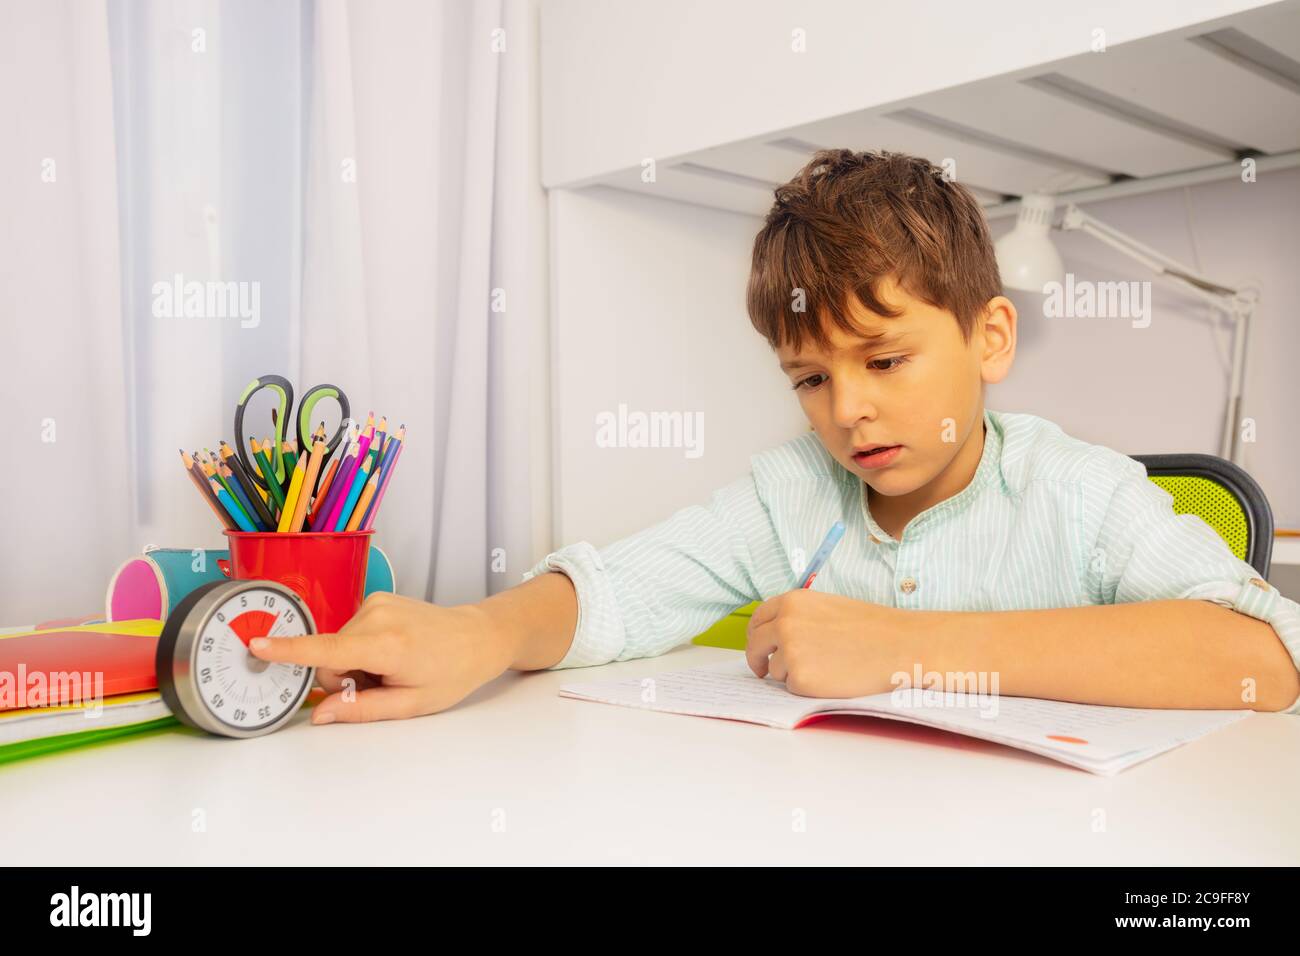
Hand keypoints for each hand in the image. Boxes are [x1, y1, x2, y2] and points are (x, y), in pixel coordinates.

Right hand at [248, 591, 513, 723]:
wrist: (479, 636)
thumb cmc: (452, 672)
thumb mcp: (411, 704)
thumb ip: (361, 710)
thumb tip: (320, 715)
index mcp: (387, 644)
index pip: (327, 650)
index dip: (289, 651)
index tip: (256, 644)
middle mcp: (377, 616)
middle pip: (328, 658)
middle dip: (345, 678)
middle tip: (383, 683)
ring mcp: (376, 602)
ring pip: (337, 646)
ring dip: (355, 663)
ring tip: (391, 666)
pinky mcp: (376, 598)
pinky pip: (349, 633)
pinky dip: (362, 648)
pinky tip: (390, 652)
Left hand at [745, 589, 912, 697]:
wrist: (898, 646)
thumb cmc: (870, 627)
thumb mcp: (826, 607)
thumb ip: (798, 616)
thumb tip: (775, 634)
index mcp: (792, 602)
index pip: (758, 619)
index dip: (756, 634)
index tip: (758, 644)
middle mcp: (784, 624)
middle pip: (755, 645)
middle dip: (758, 658)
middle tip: (763, 668)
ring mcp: (789, 651)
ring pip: (775, 669)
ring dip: (791, 672)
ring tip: (827, 666)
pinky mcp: (799, 678)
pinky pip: (791, 686)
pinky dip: (806, 687)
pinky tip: (831, 677)